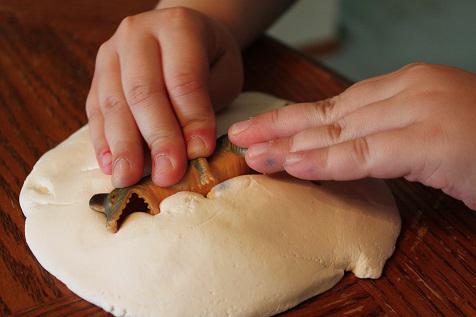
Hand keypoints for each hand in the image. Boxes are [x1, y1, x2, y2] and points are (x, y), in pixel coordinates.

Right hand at [86, 7, 242, 187]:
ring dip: (123, 146)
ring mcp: (111, 54)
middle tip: (167, 174)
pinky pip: (95, 110)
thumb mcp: (223, 72)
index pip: (183, 78)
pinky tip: (109, 165)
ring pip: (113, 103)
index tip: (200, 153)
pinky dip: (102, 140)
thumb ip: (206, 104)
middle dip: (157, 138)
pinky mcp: (97, 75)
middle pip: (143, 92)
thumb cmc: (208, 58)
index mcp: (177, 26)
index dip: (191, 118)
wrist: (179, 35)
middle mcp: (137, 34)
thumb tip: (191, 150)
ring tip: (130, 178)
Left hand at [229, 63, 475, 209]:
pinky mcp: (431, 141)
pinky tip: (293, 167)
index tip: (263, 131)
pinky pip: (366, 154)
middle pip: (329, 112)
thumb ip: (385, 132)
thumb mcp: (425, 129)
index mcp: (405, 85)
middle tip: (241, 137)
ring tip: (252, 155)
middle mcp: (408, 90)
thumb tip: (344, 145)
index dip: (296, 120)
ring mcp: (419, 111)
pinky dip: (327, 162)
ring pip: (339, 131)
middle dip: (280, 127)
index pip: (337, 104)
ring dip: (291, 146)